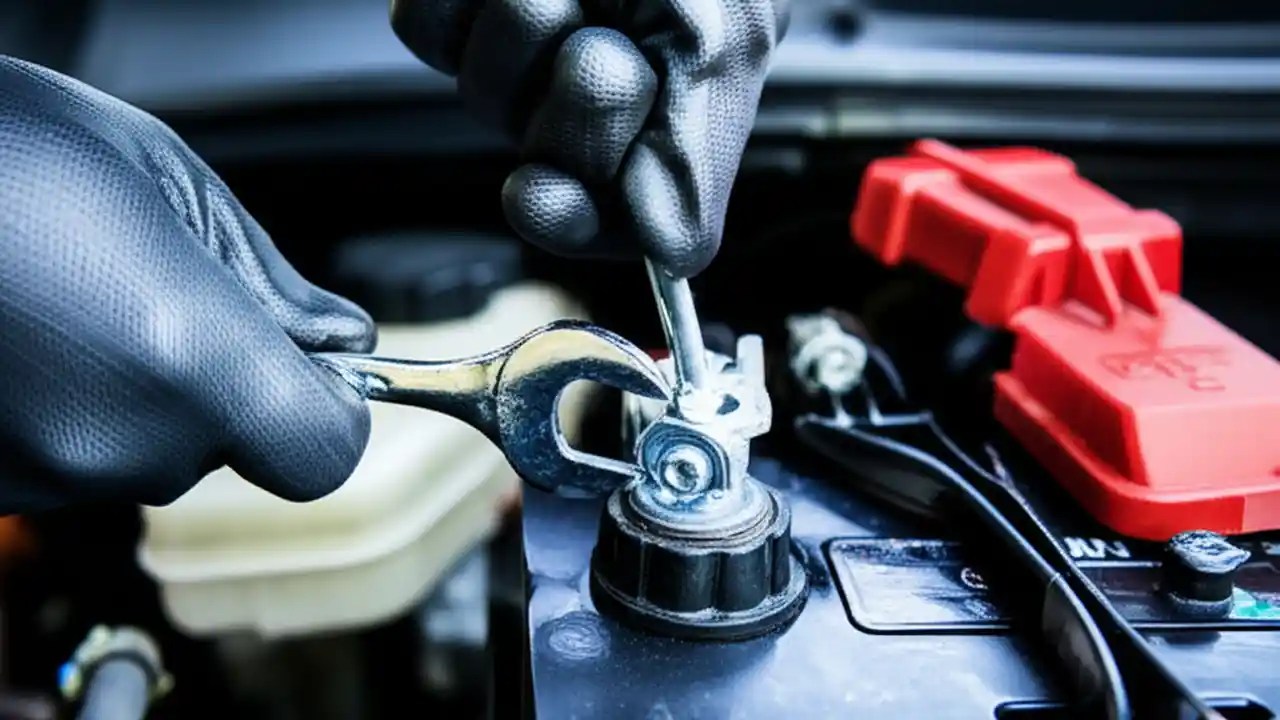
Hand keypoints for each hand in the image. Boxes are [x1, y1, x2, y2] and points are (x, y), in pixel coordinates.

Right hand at [0, 56, 375, 510]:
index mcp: (190, 361)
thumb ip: (272, 282)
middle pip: (230, 447)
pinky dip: (75, 407)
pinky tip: (36, 333)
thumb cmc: (7, 150)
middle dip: (223, 382)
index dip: (329, 408)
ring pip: (149, 451)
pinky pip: (75, 455)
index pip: (322, 453)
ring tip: (78, 299)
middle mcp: (117, 441)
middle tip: (164, 292)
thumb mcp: (171, 182)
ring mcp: (41, 472)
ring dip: (142, 393)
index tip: (314, 366)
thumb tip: (340, 339)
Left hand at [391, 0, 788, 277]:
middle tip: (607, 36)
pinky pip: (430, 32)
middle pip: (557, 169)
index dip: (582, 220)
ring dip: (524, 29)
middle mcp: (599, 89)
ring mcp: (524, 52)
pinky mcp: (458, 7)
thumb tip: (675, 249)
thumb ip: (699, 148)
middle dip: (577, 100)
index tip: (545, 197)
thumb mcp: (720, 27)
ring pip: (487, 99)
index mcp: (675, 105)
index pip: (629, 219)